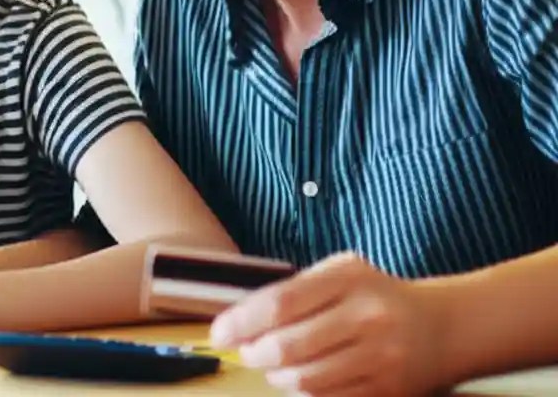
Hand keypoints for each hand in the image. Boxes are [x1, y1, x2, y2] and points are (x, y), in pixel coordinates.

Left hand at [210, 253, 448, 395]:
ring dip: (277, 377)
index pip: (280, 303)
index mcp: (348, 278)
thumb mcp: (338, 276)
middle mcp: (368, 316)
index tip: (220, 334)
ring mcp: (382, 356)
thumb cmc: (371, 297)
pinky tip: (302, 380)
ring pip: (305, 379)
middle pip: (288, 346)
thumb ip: (290, 294)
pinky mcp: (389, 390)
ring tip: (274, 367)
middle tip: (248, 354)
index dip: (241, 322)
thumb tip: (234, 325)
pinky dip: (304, 393)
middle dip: (254, 354)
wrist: (442, 327)